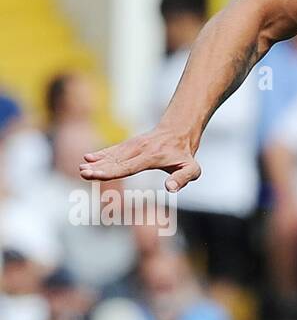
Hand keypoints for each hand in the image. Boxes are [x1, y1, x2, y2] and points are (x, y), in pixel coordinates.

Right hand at [81, 126, 200, 192]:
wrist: (179, 131)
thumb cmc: (185, 155)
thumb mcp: (192, 169)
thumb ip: (182, 179)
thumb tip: (169, 188)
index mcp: (152, 157)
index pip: (128, 166)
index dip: (112, 171)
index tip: (96, 174)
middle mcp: (139, 150)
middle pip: (116, 161)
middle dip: (99, 168)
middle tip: (82, 173)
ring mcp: (133, 146)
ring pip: (112, 155)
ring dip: (97, 162)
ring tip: (81, 169)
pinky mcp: (130, 145)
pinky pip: (113, 150)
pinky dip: (101, 154)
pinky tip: (88, 158)